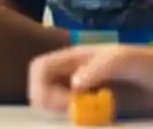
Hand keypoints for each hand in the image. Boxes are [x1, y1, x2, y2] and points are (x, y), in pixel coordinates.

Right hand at [30, 45, 152, 118]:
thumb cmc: (144, 63)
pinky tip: (99, 121)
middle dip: (53, 105)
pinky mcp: (92, 109)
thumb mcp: (123, 60)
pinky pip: (72, 117)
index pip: (39, 68)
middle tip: (77, 113)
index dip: (41, 85)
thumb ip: (97, 68)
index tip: (65, 103)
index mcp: (72, 58)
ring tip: (92, 117)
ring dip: (64, 115)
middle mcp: (71, 75)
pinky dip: (77, 122)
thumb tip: (73, 85)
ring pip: (53, 105)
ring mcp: (81, 93)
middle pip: (40, 89)